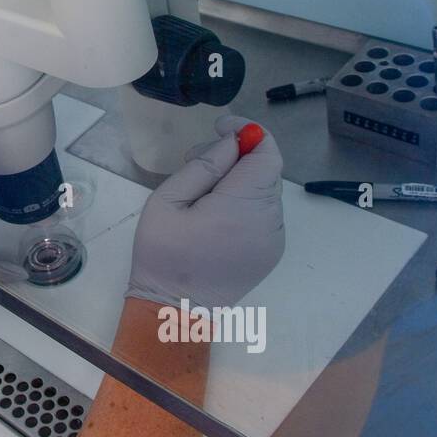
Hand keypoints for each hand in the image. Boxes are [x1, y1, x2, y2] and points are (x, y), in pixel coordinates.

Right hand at [126, 115, 284, 308]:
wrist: (175, 308)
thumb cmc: (162, 252)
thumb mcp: (167, 200)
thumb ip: (203, 166)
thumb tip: (231, 142)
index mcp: (243, 207)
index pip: (266, 154)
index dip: (248, 134)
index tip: (220, 128)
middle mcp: (269, 221)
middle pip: (266, 170)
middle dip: (237, 156)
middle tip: (196, 162)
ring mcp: (274, 238)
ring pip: (266, 190)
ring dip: (240, 180)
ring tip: (203, 193)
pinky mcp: (271, 251)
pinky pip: (265, 212)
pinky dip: (246, 202)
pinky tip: (217, 214)